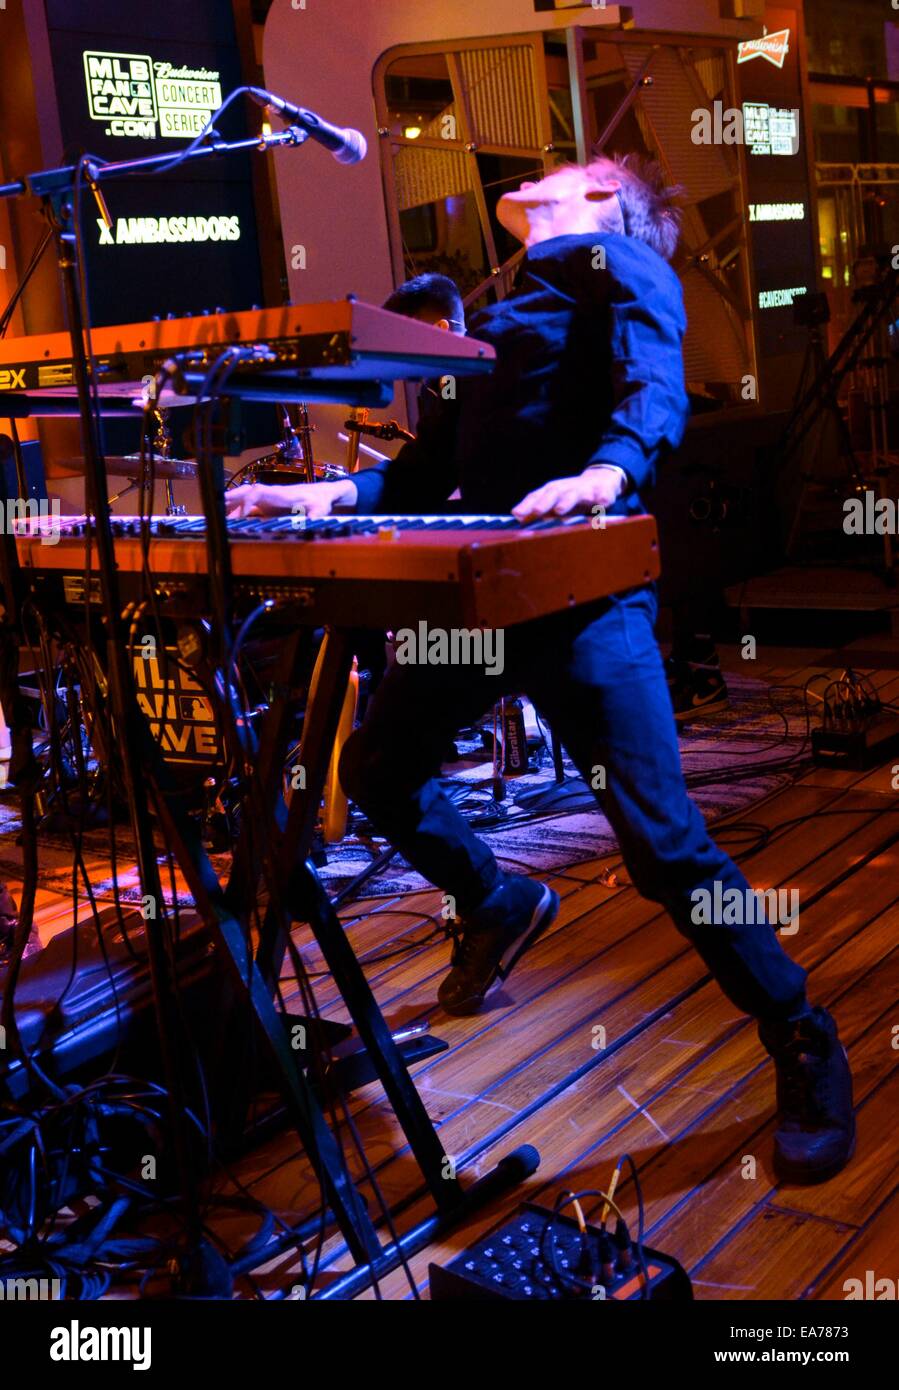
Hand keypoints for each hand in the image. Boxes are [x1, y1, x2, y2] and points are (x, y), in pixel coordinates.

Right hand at [225, 477, 357, 519]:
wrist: (321, 494)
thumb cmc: (319, 501)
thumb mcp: (320, 510)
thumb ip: (315, 517)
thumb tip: (310, 526)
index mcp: (279, 493)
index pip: (257, 492)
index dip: (246, 502)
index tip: (241, 515)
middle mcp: (269, 494)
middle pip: (244, 491)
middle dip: (229, 499)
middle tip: (213, 509)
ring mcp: (266, 499)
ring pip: (242, 498)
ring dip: (229, 507)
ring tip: (215, 519)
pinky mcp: (265, 505)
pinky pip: (247, 507)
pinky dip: (236, 513)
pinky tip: (228, 523)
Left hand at [511, 467, 622, 522]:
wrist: (601, 480)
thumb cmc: (571, 495)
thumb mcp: (553, 499)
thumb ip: (535, 508)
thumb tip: (515, 515)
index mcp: (553, 491)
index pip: (537, 496)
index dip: (527, 505)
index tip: (517, 515)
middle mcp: (566, 488)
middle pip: (553, 494)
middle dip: (544, 502)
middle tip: (536, 511)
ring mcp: (585, 490)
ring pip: (575, 495)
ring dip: (567, 501)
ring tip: (560, 510)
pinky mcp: (603, 492)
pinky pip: (603, 495)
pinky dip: (601, 499)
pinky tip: (601, 504)